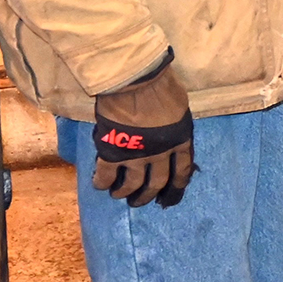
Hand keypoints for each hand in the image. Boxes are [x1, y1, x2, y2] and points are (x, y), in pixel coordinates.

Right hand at [92, 52, 194, 207]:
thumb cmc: (161, 85)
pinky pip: (106, 176)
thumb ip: (174, 124)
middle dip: (147, 195)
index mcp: (180, 139)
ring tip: (118, 195)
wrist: (137, 81)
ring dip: (124, 193)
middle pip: (157, 183)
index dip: (176, 187)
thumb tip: (169, 130)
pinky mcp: (113, 153)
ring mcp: (137, 155)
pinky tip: (100, 184)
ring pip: (132, 185)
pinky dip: (102, 182)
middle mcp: (161, 153)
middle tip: (138, 201)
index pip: (182, 170)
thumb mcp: (178, 107)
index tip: (169, 197)